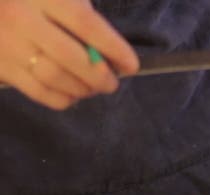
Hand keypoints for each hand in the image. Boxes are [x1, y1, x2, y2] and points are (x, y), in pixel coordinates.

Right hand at [0, 0, 139, 109]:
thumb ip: (81, 14)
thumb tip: (109, 53)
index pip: (86, 25)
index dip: (114, 48)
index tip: (131, 66)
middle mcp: (22, 19)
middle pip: (70, 57)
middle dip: (99, 76)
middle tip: (112, 83)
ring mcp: (7, 44)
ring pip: (53, 77)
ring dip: (82, 89)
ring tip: (93, 88)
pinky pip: (36, 91)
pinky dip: (61, 98)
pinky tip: (72, 94)